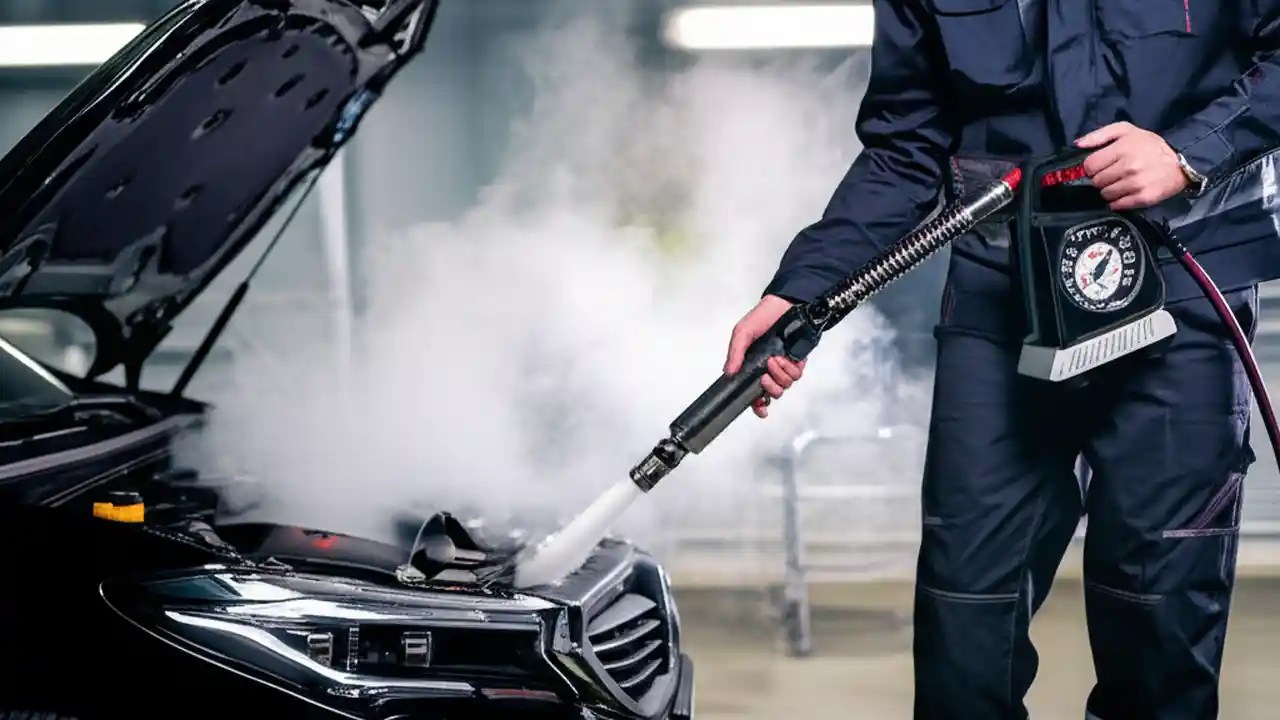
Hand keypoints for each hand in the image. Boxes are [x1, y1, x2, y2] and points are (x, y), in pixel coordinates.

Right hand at [724, 295, 806, 418]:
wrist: (786, 304)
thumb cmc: (762, 317)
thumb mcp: (742, 332)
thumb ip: (735, 353)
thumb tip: (728, 373)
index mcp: (752, 366)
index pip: (754, 392)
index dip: (757, 405)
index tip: (760, 409)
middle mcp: (768, 370)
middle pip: (772, 394)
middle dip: (769, 388)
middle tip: (765, 376)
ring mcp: (784, 366)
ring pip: (784, 385)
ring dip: (779, 375)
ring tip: (774, 359)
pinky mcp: (798, 361)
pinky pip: (796, 375)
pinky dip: (790, 369)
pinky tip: (785, 358)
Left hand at [1075, 121, 1187, 210]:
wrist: (1180, 164)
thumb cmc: (1150, 146)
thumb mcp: (1126, 130)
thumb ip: (1100, 135)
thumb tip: (1077, 144)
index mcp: (1122, 149)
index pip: (1090, 165)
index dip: (1092, 167)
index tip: (1099, 166)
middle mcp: (1129, 167)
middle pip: (1096, 181)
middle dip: (1101, 178)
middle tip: (1112, 174)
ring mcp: (1136, 184)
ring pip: (1105, 194)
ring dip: (1109, 190)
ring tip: (1119, 183)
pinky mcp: (1143, 198)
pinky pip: (1117, 205)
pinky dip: (1117, 202)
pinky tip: (1124, 193)